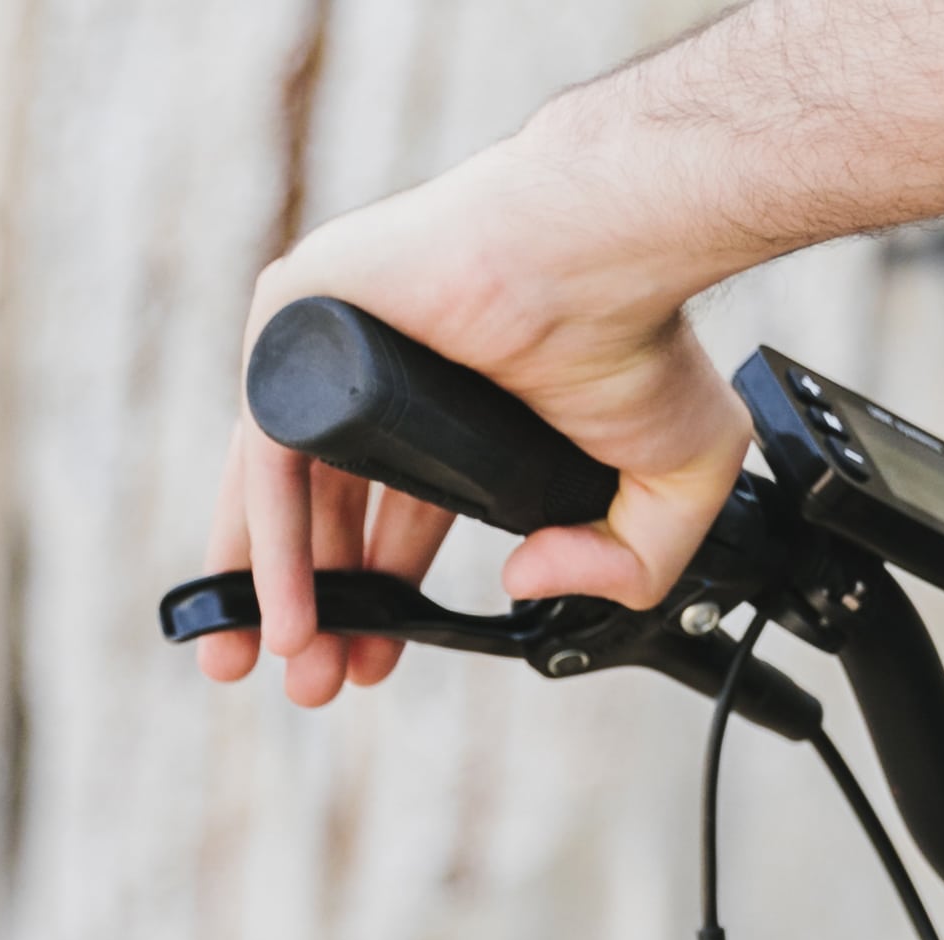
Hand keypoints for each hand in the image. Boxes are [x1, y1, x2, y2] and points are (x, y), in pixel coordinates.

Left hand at [203, 134, 757, 710]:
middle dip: (323, 607)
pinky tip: (289, 614)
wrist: (602, 248)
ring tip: (294, 671)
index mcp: (456, 406)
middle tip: (322, 686)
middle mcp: (385, 375)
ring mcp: (336, 342)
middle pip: (326, 506)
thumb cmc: (641, 334)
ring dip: (281, 587)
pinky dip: (273, 538)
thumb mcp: (671, 485)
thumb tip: (527, 582)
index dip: (384, 590)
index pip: (396, 507)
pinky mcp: (299, 317)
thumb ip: (628, 564)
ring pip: (282, 483)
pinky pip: (272, 447)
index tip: (377, 662)